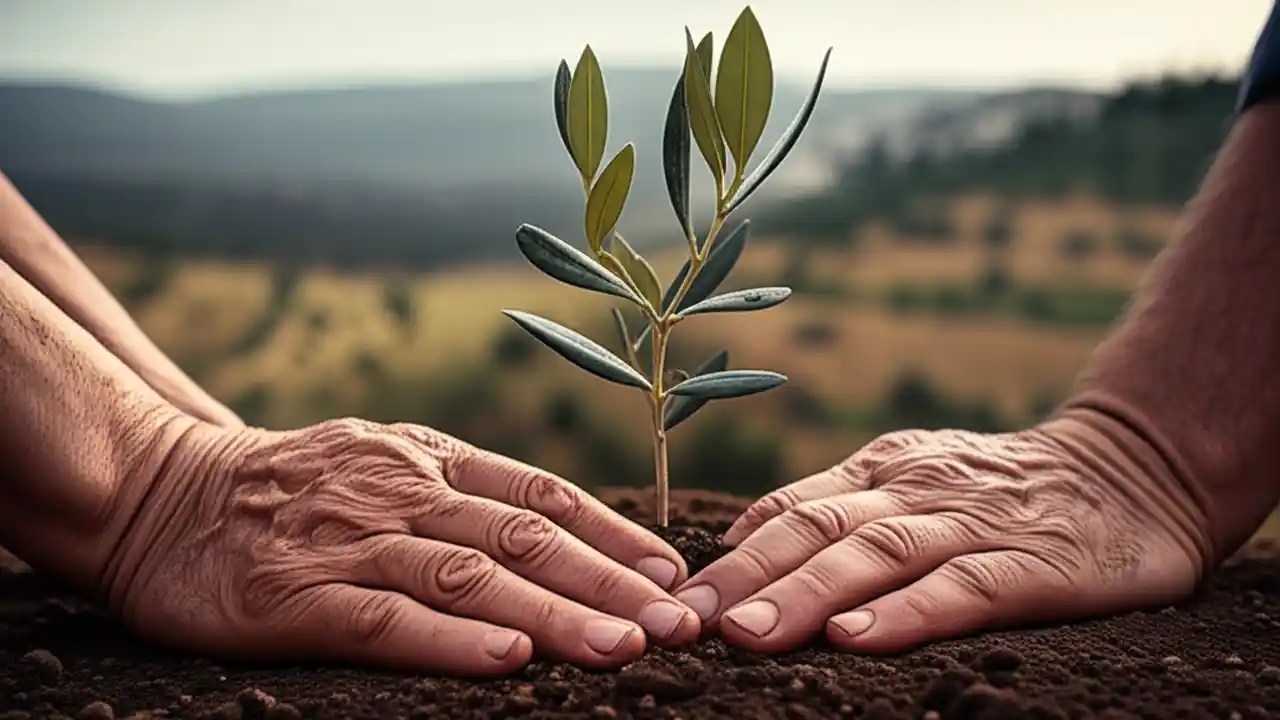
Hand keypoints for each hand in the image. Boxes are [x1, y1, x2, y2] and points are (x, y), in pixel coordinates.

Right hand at [103, 418, 698, 675]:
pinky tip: (509, 660)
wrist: (165, 492)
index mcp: (431, 460)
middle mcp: (404, 492)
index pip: (542, 496)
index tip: (672, 574)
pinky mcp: (296, 596)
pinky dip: (450, 638)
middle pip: (524, 537)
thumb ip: (463, 494)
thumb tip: (561, 535)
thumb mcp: (387, 464)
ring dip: (554, 612)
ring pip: (469, 576)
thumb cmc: (294, 490)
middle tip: (677, 622)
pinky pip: (384, 618)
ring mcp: (351, 541)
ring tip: (622, 647)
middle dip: (609, 582)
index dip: (613, 535)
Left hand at [674, 409, 1211, 652]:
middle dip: (748, 577)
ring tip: (751, 634)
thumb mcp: (916, 483)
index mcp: (882, 470)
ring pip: (879, 553)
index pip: (793, 508)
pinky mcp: (1034, 562)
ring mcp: (975, 522)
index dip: (733, 552)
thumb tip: (744, 552)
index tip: (675, 597)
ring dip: (807, 593)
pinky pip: (965, 587)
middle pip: (819, 529)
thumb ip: (842, 512)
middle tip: (690, 623)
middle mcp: (917, 488)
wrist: (1132, 470)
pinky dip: (909, 612)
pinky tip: (860, 637)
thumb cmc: (1002, 491)